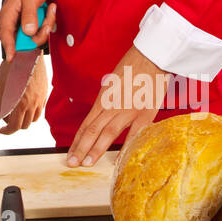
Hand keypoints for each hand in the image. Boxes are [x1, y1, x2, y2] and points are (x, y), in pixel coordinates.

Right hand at [0, 0, 55, 59]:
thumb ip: (29, 15)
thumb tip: (28, 32)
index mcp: (8, 15)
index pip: (6, 35)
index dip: (9, 48)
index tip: (12, 59)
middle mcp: (13, 21)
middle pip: (24, 39)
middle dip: (39, 33)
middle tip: (47, 21)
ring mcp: (22, 22)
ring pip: (34, 35)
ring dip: (45, 25)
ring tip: (50, 9)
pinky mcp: (31, 21)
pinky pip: (39, 29)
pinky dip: (47, 21)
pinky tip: (49, 9)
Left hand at [0, 52, 48, 132]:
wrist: (26, 53)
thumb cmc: (11, 68)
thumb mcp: (0, 87)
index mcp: (20, 104)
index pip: (14, 127)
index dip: (6, 131)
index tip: (1, 130)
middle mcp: (32, 104)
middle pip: (24, 125)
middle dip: (14, 125)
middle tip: (6, 118)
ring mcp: (40, 98)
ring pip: (34, 118)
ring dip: (24, 119)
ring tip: (15, 111)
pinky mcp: (44, 92)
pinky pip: (40, 109)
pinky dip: (32, 111)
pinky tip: (24, 103)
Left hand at [66, 45, 169, 167]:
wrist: (151, 57)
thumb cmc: (132, 67)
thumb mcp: (112, 83)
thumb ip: (107, 101)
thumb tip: (101, 116)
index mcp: (103, 99)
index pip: (86, 124)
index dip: (77, 140)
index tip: (70, 152)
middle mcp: (112, 106)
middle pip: (92, 131)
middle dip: (81, 149)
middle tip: (72, 163)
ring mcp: (128, 111)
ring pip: (107, 133)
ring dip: (95, 150)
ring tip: (86, 163)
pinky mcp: (145, 113)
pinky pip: (134, 134)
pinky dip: (126, 147)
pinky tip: (118, 159)